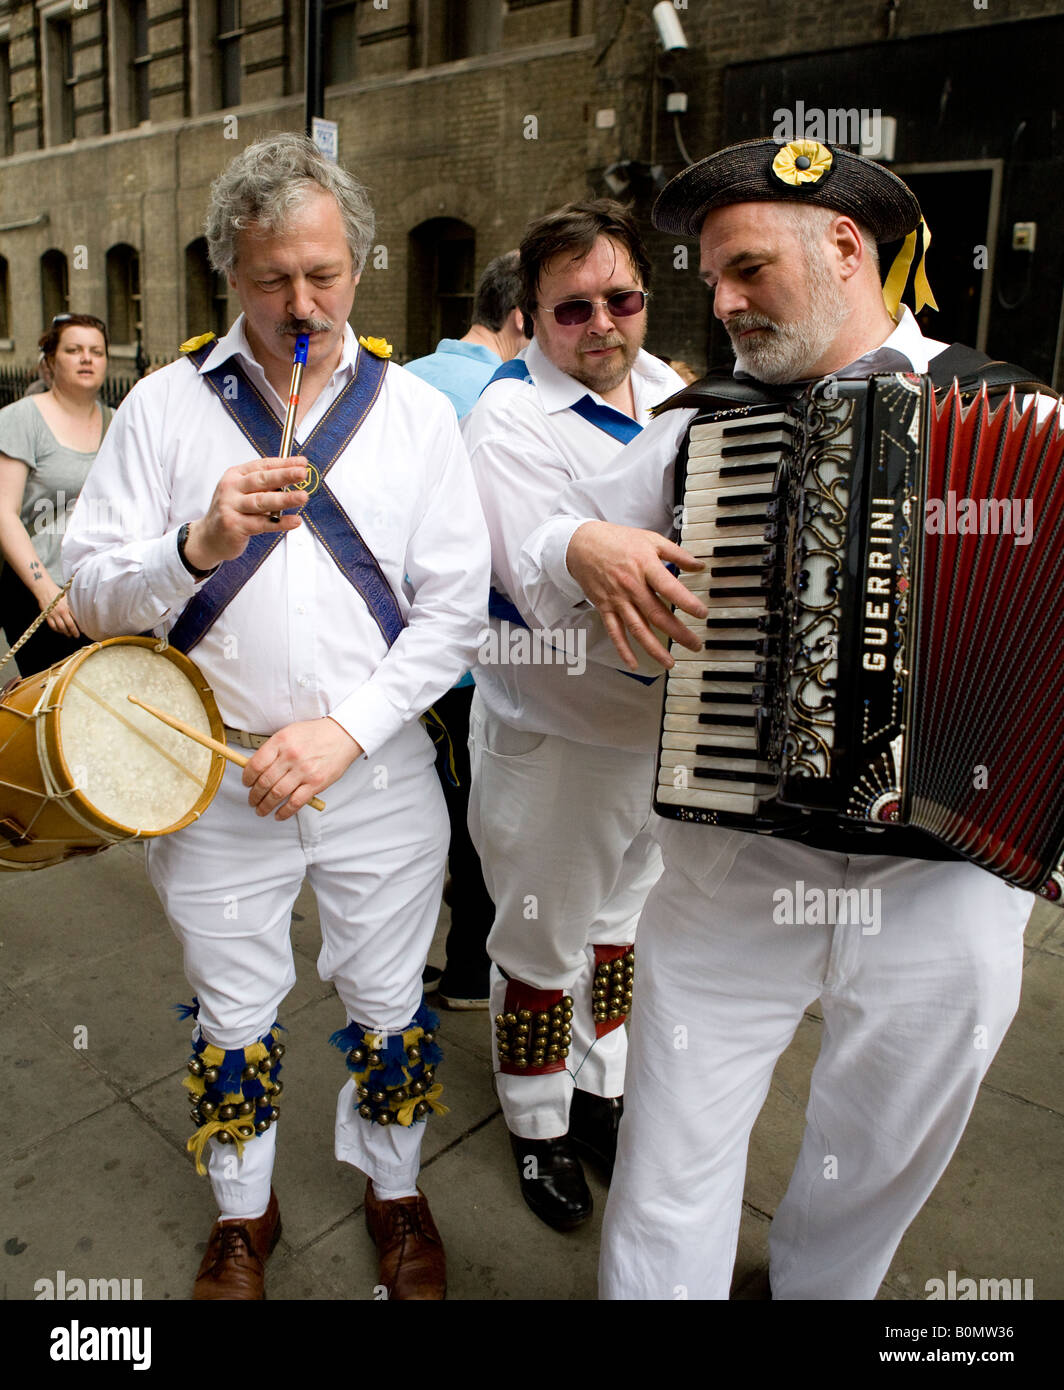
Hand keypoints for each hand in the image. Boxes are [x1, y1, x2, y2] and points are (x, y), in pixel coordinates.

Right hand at [41, 590, 79, 638]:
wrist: (45, 590)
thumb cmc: (58, 593)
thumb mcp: (68, 598)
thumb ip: (73, 606)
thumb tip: (81, 613)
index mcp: (68, 606)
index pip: (77, 619)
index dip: (81, 625)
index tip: (84, 630)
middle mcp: (61, 611)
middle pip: (70, 625)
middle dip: (74, 632)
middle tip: (77, 635)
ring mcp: (54, 614)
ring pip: (61, 627)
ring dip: (66, 633)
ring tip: (69, 635)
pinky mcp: (47, 616)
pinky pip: (53, 626)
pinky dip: (57, 630)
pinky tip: (60, 631)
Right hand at [182, 458, 310, 571]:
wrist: (209, 537)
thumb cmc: (231, 512)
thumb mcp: (243, 492)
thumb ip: (264, 485)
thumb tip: (293, 477)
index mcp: (235, 476)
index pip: (262, 466)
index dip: (283, 463)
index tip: (302, 463)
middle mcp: (231, 489)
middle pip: (261, 480)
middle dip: (284, 475)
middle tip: (302, 473)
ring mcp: (231, 507)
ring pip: (262, 501)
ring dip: (284, 499)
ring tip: (303, 496)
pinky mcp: (234, 526)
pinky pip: (262, 524)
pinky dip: (280, 523)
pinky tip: (294, 520)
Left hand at [242, 717, 363, 819]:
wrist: (342, 735)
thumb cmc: (316, 734)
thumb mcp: (289, 732)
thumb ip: (273, 749)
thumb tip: (256, 768)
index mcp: (281, 741)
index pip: (255, 764)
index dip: (247, 778)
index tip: (246, 783)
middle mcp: (291, 756)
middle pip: (264, 782)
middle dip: (254, 796)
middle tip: (252, 800)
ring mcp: (304, 771)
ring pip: (276, 795)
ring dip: (265, 806)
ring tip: (261, 810)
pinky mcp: (316, 783)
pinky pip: (295, 803)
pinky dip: (284, 812)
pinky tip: (279, 815)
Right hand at [565, 520, 706, 669]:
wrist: (581, 544)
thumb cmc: (617, 540)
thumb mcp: (651, 540)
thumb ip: (677, 554)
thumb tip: (700, 566)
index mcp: (646, 567)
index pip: (670, 588)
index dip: (687, 603)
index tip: (702, 614)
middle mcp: (632, 586)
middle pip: (658, 615)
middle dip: (679, 633)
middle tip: (695, 645)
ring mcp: (617, 600)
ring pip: (638, 629)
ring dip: (654, 649)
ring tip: (670, 662)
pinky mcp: (605, 608)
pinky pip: (615, 632)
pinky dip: (623, 649)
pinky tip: (633, 663)